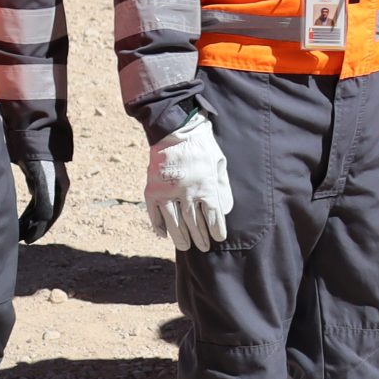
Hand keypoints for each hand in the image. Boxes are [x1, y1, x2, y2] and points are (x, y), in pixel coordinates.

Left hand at [17, 158, 68, 243]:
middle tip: (21, 238)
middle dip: (34, 226)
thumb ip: (44, 199)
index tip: (29, 240)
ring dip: (30, 219)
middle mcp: (56, 188)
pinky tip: (19, 215)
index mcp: (59, 190)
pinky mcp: (37, 178)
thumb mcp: (41, 179)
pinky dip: (28, 209)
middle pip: (46, 213)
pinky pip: (34, 200)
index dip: (41, 229)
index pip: (51, 215)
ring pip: (39, 207)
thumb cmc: (39, 156)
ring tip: (18, 230)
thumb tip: (44, 220)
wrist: (34, 133)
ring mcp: (47, 183)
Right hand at [145, 115, 231, 252]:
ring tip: (186, 247)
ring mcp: (167, 192)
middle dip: (200, 237)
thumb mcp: (219, 163)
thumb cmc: (202, 146)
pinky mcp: (152, 190)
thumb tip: (226, 209)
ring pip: (175, 222)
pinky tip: (164, 235)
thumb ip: (222, 186)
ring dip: (181, 237)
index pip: (213, 215)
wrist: (175, 130)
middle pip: (194, 222)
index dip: (216, 229)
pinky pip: (155, 214)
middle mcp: (186, 192)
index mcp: (205, 185)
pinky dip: (158, 226)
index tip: (218, 239)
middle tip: (204, 248)